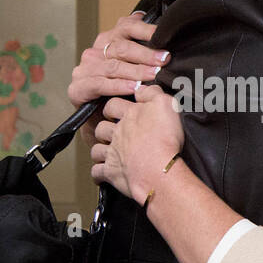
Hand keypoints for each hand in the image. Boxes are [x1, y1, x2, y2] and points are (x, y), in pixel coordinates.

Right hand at [68, 10, 169, 107]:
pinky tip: (133, 88)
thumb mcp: (135, 69)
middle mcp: (95, 52)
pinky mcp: (78, 88)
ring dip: (136, 71)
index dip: (145, 30)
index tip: (163, 37)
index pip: (126, 27)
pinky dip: (118, 86)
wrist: (102, 120)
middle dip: (146, 54)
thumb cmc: (121, 93)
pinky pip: (100, 84)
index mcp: (108, 41)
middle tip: (163, 59)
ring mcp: (85, 69)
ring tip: (153, 75)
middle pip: (121, 47)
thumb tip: (163, 34)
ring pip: (113, 66)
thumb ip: (144, 49)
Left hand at [90, 83, 183, 201]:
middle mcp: (118, 133)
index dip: (113, 107)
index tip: (116, 110)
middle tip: (111, 130)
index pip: (113, 105)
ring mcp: (113, 153)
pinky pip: (98, 172)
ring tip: (106, 151)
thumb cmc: (164, 139)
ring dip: (99, 149)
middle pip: (101, 127)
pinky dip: (98, 174)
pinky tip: (102, 174)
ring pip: (96, 149)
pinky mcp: (111, 172)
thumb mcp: (165, 105)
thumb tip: (141, 87)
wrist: (158, 169)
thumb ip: (152, 93)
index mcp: (129, 116)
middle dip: (104, 128)